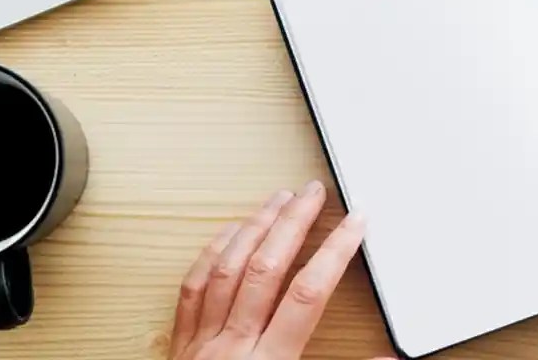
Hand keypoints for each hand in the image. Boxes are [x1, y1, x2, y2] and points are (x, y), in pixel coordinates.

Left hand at [169, 181, 389, 359]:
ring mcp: (203, 343)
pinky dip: (213, 252)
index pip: (308, 294)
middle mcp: (234, 348)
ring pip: (228, 268)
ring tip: (279, 199)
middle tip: (315, 192)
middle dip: (294, 224)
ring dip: (255, 227)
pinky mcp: (181, 345)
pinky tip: (230, 231)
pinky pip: (194, 287)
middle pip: (267, 269)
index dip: (335, 252)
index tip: (356, 224)